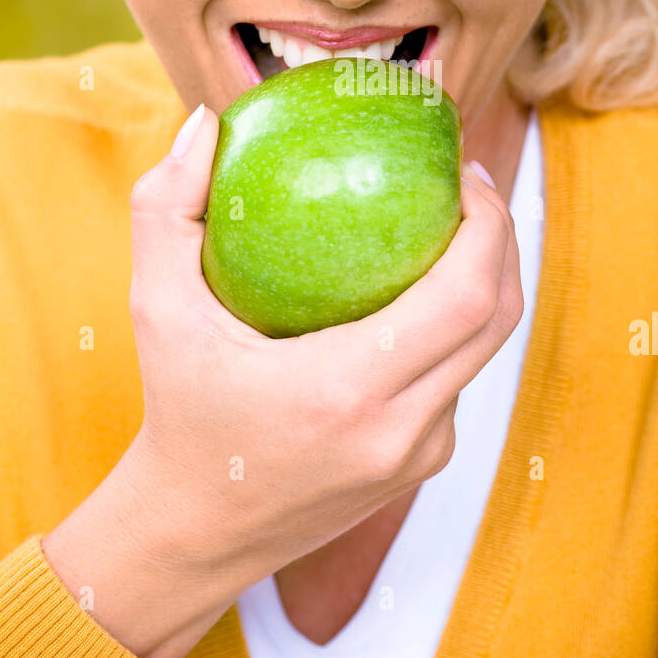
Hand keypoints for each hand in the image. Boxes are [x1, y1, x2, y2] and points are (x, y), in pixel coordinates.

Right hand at [126, 101, 524, 591]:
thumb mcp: (155, 307)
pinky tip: (421, 286)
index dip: (489, 226)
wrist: (193, 534)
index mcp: (348, 390)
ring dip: (486, 281)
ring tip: (453, 223)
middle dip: (502, 239)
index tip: (464, 171)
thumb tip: (208, 123)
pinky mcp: (422, 467)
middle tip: (468, 185)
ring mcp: (421, 454)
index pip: (467, 296)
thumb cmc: (177, 413)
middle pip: (500, 318)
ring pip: (488, 351)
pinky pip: (458, 379)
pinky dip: (456, 325)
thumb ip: (167, 206)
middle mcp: (401, 429)